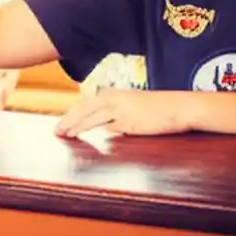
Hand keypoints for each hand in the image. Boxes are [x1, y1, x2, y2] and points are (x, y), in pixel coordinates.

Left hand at [55, 89, 190, 137]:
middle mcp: (114, 100)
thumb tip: (103, 127)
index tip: (60, 125)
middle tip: (56, 132)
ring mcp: (122, 111)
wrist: (180, 107)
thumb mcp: (130, 105)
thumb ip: (114, 114)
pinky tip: (93, 140)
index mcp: (112, 94)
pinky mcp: (131, 122)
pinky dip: (101, 134)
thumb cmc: (157, 107)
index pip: (85, 105)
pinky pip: (112, 129)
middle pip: (84, 110)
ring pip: (93, 119)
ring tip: (67, 136)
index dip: (71, 115)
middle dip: (68, 121)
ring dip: (78, 128)